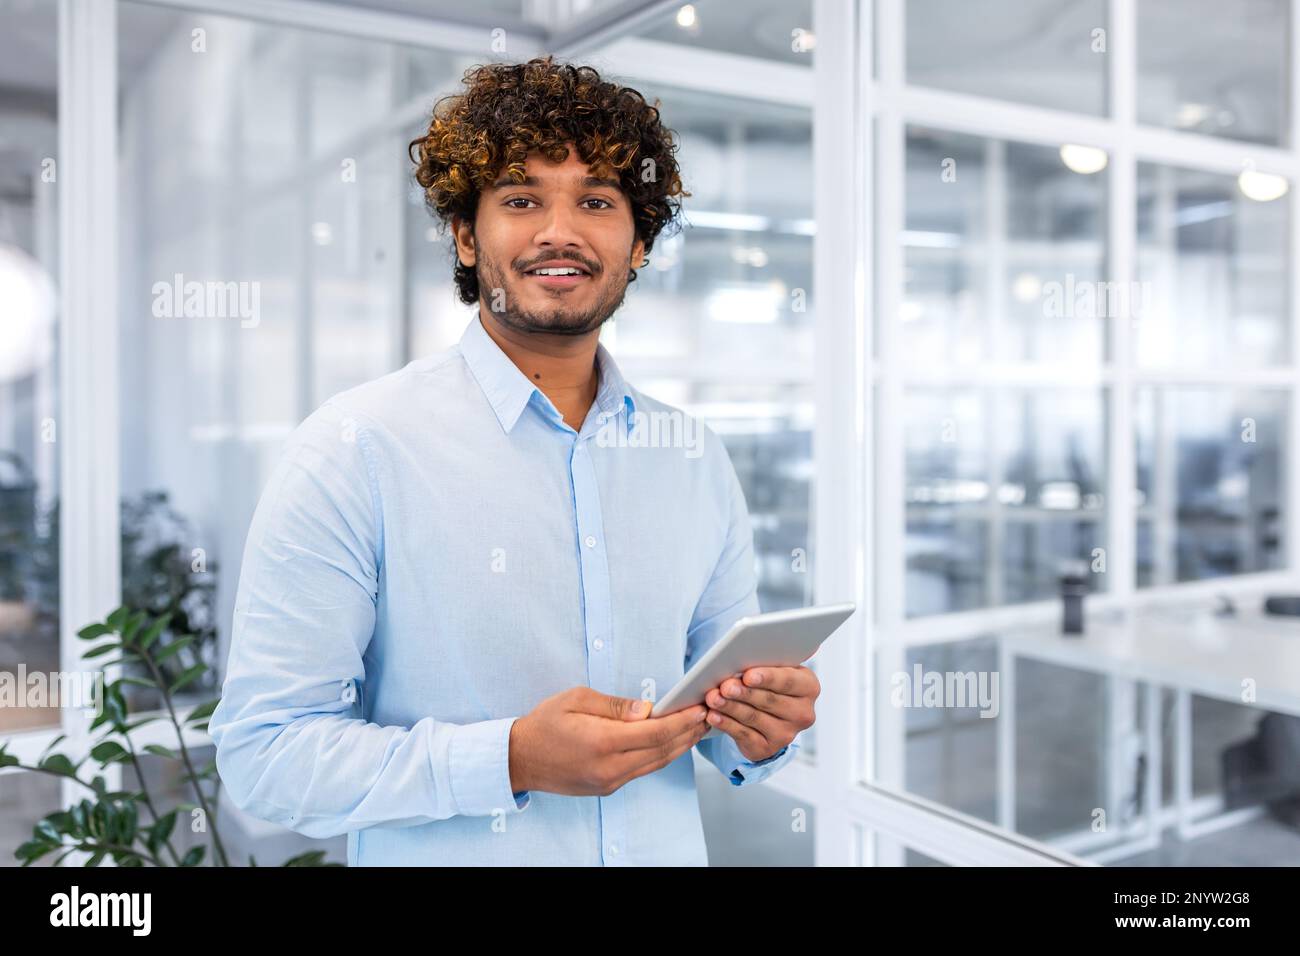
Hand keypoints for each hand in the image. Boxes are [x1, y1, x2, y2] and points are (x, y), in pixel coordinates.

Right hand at [509, 687, 710, 796]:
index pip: (655, 733)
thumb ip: (616, 706)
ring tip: (696, 728)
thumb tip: (649, 709)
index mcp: (602, 742)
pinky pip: (642, 771)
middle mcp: (609, 767)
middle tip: (707, 715)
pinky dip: (661, 756)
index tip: (698, 708)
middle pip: (662, 751)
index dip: (681, 721)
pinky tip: (670, 742)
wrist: (519, 759)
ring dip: (680, 746)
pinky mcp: (607, 787)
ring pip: (655, 764)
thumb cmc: (545, 724)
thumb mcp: (577, 699)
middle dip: (688, 733)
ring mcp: (609, 781)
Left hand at [704, 665, 818, 761]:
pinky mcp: (768, 748)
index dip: (767, 678)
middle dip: (744, 692)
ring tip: (713, 698)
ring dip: (730, 707)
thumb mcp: (773, 670)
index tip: (748, 675)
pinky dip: (726, 724)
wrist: (768, 715)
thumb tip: (741, 658)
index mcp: (808, 686)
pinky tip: (714, 716)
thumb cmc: (768, 683)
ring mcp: (787, 734)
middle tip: (724, 686)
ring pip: (753, 717)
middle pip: (769, 700)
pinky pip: (744, 735)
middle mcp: (803, 712)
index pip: (788, 681)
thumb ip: (765, 662)